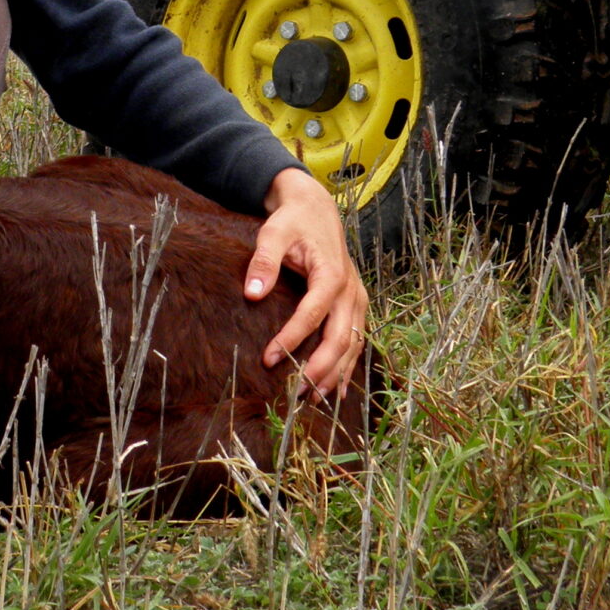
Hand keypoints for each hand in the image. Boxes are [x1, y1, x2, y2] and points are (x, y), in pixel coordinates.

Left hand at [244, 167, 370, 399]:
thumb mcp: (273, 233)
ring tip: (316, 399)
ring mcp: (358, 300)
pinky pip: (357, 340)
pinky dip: (348, 366)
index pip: (313, 314)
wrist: (316, 210)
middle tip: (299, 393)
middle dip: (322, 367)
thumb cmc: (293, 222)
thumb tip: (251, 293)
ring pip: (354, 344)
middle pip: (342, 337)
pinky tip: (337, 390)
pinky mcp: (356, 306)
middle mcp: (351, 291)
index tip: (270, 359)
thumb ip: (263, 262)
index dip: (292, 339)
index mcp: (331, 274)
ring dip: (337, 373)